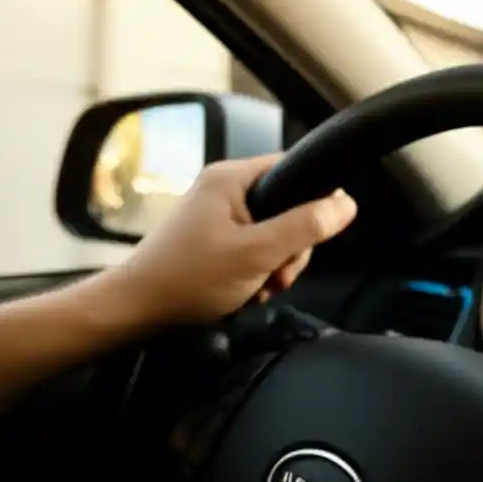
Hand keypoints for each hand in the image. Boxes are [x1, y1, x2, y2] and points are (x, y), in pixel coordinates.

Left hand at [108, 154, 356, 324]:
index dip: (314, 202)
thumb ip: (305, 227)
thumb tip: (347, 203)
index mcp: (231, 177)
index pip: (293, 170)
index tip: (311, 237)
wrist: (134, 311)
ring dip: (275, 265)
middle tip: (278, 276)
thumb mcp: (257, 253)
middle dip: (291, 247)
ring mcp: (215, 214)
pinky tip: (247, 292)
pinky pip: (252, 247)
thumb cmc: (189, 278)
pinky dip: (256, 271)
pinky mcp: (210, 239)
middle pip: (287, 207)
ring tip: (259, 288)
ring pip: (272, 233)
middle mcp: (223, 189)